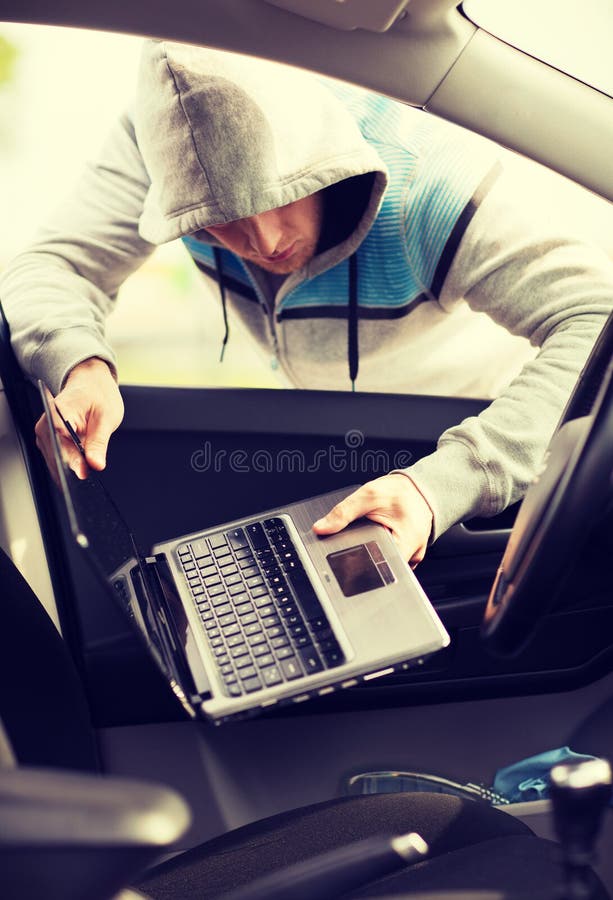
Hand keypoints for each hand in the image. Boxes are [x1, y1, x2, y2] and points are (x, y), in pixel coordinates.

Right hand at [35, 358, 123, 479]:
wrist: (90, 384)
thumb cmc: (98, 395)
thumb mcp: (107, 418)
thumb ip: (99, 443)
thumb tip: (96, 464)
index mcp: (59, 412)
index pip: (61, 442)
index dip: (72, 461)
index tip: (82, 474)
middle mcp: (46, 423)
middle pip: (55, 454)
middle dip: (72, 467)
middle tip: (88, 475)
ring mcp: (45, 433)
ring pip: (54, 459)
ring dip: (69, 467)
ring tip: (86, 469)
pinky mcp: (48, 440)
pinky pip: (55, 457)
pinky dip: (67, 463)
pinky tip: (79, 466)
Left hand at [312, 472, 433, 565]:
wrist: (419, 488)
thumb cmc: (401, 491)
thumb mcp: (368, 494)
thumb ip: (343, 512)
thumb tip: (321, 528)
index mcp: (406, 541)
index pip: (379, 567)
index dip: (358, 567)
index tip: (344, 563)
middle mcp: (411, 553)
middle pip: (380, 568)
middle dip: (362, 562)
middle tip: (353, 549)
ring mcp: (410, 557)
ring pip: (384, 566)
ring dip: (371, 557)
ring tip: (368, 539)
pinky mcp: (406, 555)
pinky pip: (388, 560)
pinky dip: (378, 553)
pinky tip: (374, 542)